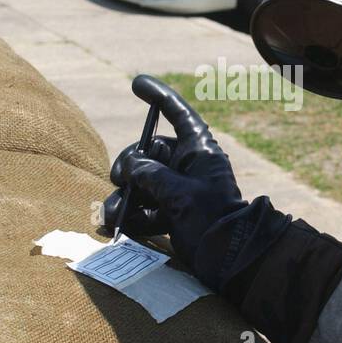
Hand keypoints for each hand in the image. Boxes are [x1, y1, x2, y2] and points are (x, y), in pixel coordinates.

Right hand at [102, 75, 289, 290]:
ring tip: (112, 216)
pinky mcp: (173, 214)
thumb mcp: (180, 193)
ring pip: (142, 184)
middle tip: (120, 181)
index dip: (158, 96)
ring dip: (125, 198)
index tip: (136, 83)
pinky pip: (146, 207)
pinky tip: (121, 227)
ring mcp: (180, 190)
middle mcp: (188, 165)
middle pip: (148, 153)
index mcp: (199, 149)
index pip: (178, 113)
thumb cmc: (210, 219)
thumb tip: (131, 168)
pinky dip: (133, 216)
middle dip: (128, 168)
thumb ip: (151, 175)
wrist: (229, 259)